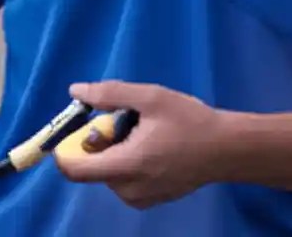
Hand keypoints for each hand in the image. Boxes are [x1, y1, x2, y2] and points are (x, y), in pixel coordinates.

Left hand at [53, 81, 232, 209]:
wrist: (227, 149)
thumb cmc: (190, 121)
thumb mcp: (150, 98)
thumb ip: (110, 94)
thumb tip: (75, 90)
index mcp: (125, 166)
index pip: (74, 170)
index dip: (64, 149)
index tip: (75, 128)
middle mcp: (128, 189)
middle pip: (92, 166)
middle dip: (99, 142)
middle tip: (126, 121)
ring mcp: (140, 199)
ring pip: (108, 172)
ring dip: (115, 151)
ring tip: (143, 133)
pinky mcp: (150, 200)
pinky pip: (124, 180)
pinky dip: (128, 162)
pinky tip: (152, 147)